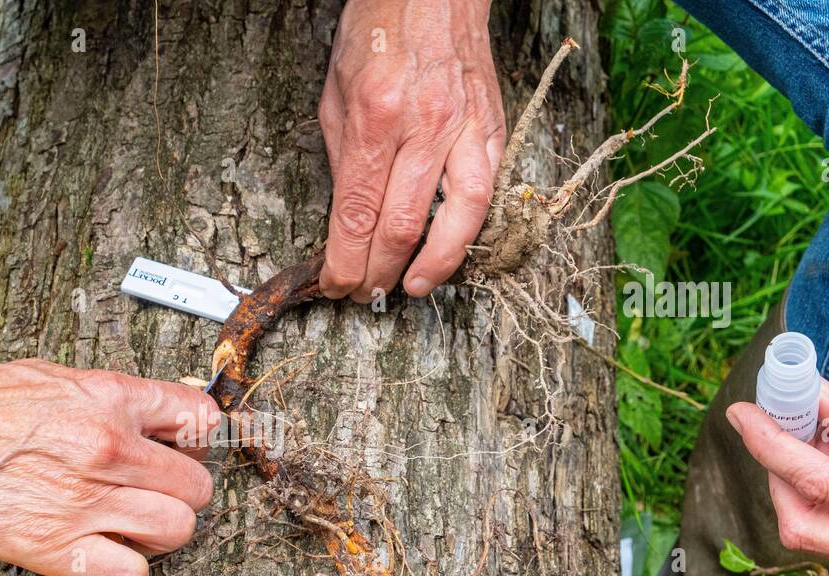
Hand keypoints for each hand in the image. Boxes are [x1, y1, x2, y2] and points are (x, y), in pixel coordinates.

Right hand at [0, 271, 220, 575]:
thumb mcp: (51, 378)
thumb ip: (110, 400)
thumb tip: (154, 416)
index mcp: (109, 398)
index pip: (202, 422)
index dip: (194, 443)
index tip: (176, 452)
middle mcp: (109, 449)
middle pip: (197, 488)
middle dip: (178, 495)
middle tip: (147, 496)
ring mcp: (85, 501)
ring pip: (176, 532)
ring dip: (157, 535)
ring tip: (125, 527)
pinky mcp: (55, 548)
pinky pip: (131, 575)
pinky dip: (122, 572)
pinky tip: (97, 556)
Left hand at [318, 0, 503, 302]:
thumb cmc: (378, 30)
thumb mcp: (336, 91)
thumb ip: (343, 157)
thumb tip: (346, 217)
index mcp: (377, 114)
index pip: (359, 211)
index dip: (345, 258)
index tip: (335, 283)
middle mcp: (425, 124)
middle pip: (402, 224)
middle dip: (380, 271)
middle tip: (365, 293)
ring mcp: (465, 126)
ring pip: (459, 215)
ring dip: (436, 263)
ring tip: (415, 286)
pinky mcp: (492, 125)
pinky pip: (488, 189)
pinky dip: (470, 228)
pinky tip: (452, 247)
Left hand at [727, 381, 828, 569]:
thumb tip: (814, 396)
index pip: (817, 484)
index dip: (771, 445)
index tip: (742, 414)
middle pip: (800, 526)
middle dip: (780, 473)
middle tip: (785, 426)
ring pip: (812, 535)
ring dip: (798, 485)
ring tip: (820, 438)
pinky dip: (821, 499)